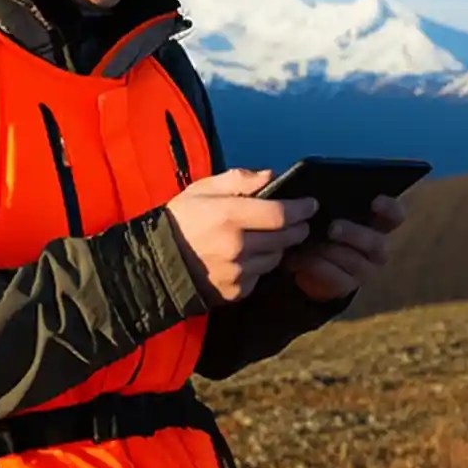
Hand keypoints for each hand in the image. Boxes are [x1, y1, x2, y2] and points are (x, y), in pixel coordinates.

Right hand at [165, 168, 317, 306]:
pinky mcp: (236, 291)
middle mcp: (236, 246)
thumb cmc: (181, 221)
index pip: (280, 213)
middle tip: (299, 222)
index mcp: (228, 215)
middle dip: (297, 228)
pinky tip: (249, 257)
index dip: (301, 209)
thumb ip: (239, 179)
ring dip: (278, 247)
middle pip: (285, 238)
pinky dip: (260, 266)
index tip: (311, 204)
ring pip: (276, 258)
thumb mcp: (203, 189)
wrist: (157, 263)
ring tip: (269, 238)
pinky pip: (260, 276)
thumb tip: (272, 175)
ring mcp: (237, 272)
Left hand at [283, 195, 406, 301]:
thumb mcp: (301, 206)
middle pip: (377, 241)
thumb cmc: (307, 224)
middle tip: (332, 228)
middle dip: (355, 234)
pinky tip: (302, 261)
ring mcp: (363, 268)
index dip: (389, 207)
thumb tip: (270, 175)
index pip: (394, 214)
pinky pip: (340, 280)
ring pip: (358, 263)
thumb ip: (291, 191)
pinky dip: (320, 269)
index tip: (374, 200)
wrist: (296, 261)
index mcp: (372, 220)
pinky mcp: (347, 286)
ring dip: (333, 253)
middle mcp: (374, 245)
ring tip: (312, 245)